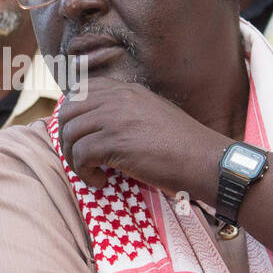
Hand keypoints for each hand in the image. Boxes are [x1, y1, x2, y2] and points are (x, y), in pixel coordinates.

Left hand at [55, 76, 232, 201]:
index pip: (82, 90)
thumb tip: (103, 128)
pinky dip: (84, 172)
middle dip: (66, 137)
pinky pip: (80, 154)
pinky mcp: (114, 141)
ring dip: (74, 158)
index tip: (79, 135)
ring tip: (92, 172)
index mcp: (128, 90)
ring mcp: (115, 117)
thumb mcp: (155, 116)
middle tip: (81, 159)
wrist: (205, 160)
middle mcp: (118, 98)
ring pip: (69, 133)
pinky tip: (101, 181)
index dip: (73, 114)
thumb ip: (129, 114)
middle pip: (68, 111)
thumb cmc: (185, 147)